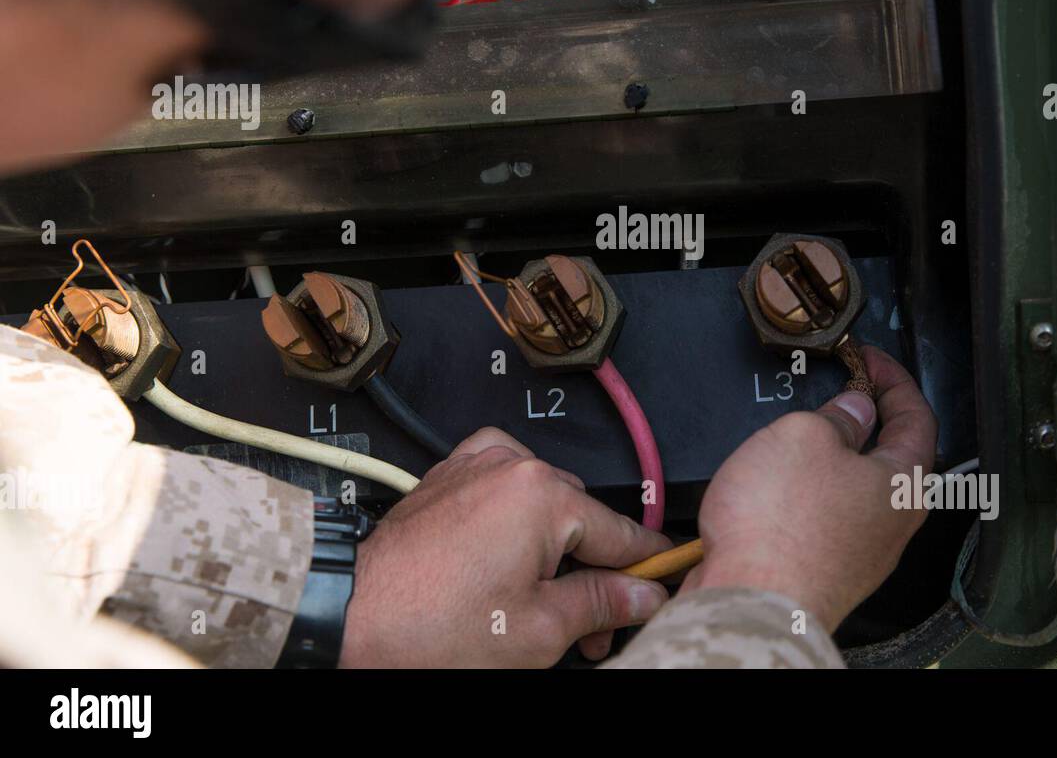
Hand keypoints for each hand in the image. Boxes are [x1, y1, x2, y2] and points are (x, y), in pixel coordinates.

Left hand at [339, 428, 671, 666]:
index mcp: (542, 495)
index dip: (649, 567)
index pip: (622, 533)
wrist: (348, 621)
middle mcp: (510, 466)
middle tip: (590, 628)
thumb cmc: (427, 628)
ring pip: (545, 505)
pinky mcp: (448, 476)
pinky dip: (517, 522)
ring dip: (554, 550)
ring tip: (541, 604)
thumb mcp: (538, 631)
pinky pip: (504, 489)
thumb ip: (602, 604)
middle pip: (582, 521)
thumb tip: (641, 594)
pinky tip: (508, 563)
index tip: (667, 580)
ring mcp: (475, 465)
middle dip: (592, 573)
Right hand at [682, 345, 937, 631]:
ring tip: (802, 437)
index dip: (893, 379)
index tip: (868, 360)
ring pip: (858, 490)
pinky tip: (780, 487)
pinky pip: (829, 519)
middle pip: (893, 456)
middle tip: (841, 392)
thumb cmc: (781, 525)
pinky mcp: (827, 571)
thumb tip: (855, 411)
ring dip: (835, 458)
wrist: (750, 602)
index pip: (918, 416)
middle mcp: (893, 523)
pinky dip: (812, 493)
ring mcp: (862, 553)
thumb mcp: (805, 436)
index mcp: (904, 483)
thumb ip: (836, 417)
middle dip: (867, 419)